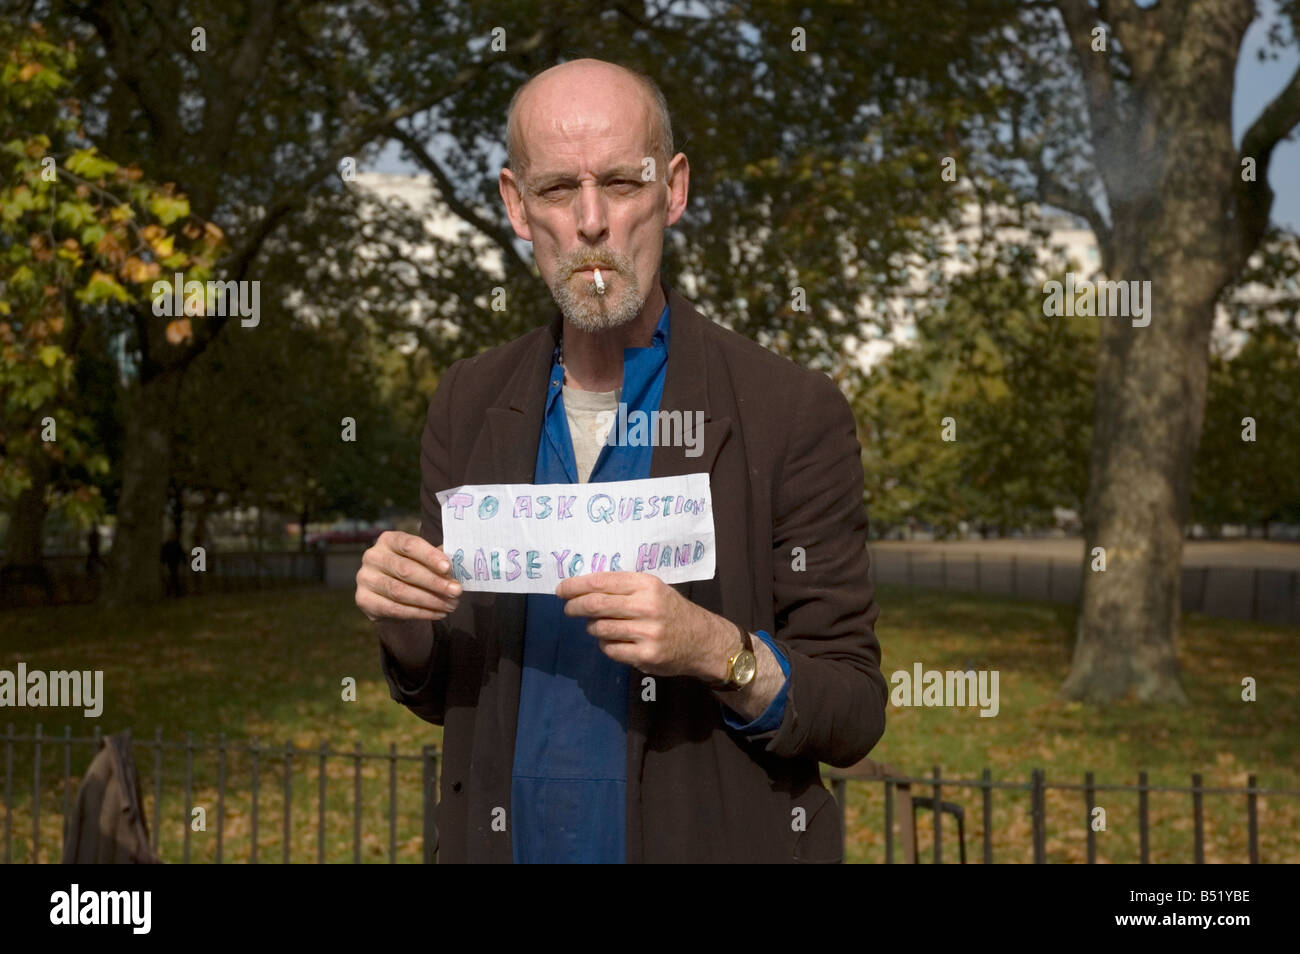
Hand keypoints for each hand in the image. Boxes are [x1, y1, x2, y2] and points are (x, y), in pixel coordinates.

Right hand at [355, 531, 461, 621]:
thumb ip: (437, 560)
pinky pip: (394, 609)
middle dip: (434, 582)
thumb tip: (458, 564)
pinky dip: (420, 613)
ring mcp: (365, 578)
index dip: (429, 556)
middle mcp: (372, 556)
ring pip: (400, 592)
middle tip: (456, 591)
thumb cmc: (414, 572)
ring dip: (430, 600)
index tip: (448, 568)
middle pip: (406, 570)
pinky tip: (438, 613)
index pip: (409, 544)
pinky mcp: (363, 600)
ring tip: (451, 605)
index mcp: (388, 540)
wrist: (392, 598)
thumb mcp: (424, 561)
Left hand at [555, 571, 735, 679]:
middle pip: (595, 605)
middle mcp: (647, 606)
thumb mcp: (653, 589)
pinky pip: (610, 649)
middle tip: (568, 609)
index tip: (561, 590)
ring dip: (592, 628)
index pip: (600, 582)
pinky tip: (614, 641)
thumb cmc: (671, 611)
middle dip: (575, 606)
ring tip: (599, 626)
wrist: (703, 640)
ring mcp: (647, 633)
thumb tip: (582, 588)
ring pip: (599, 629)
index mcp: (646, 584)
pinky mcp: (646, 655)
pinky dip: (605, 645)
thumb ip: (623, 587)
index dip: (575, 586)